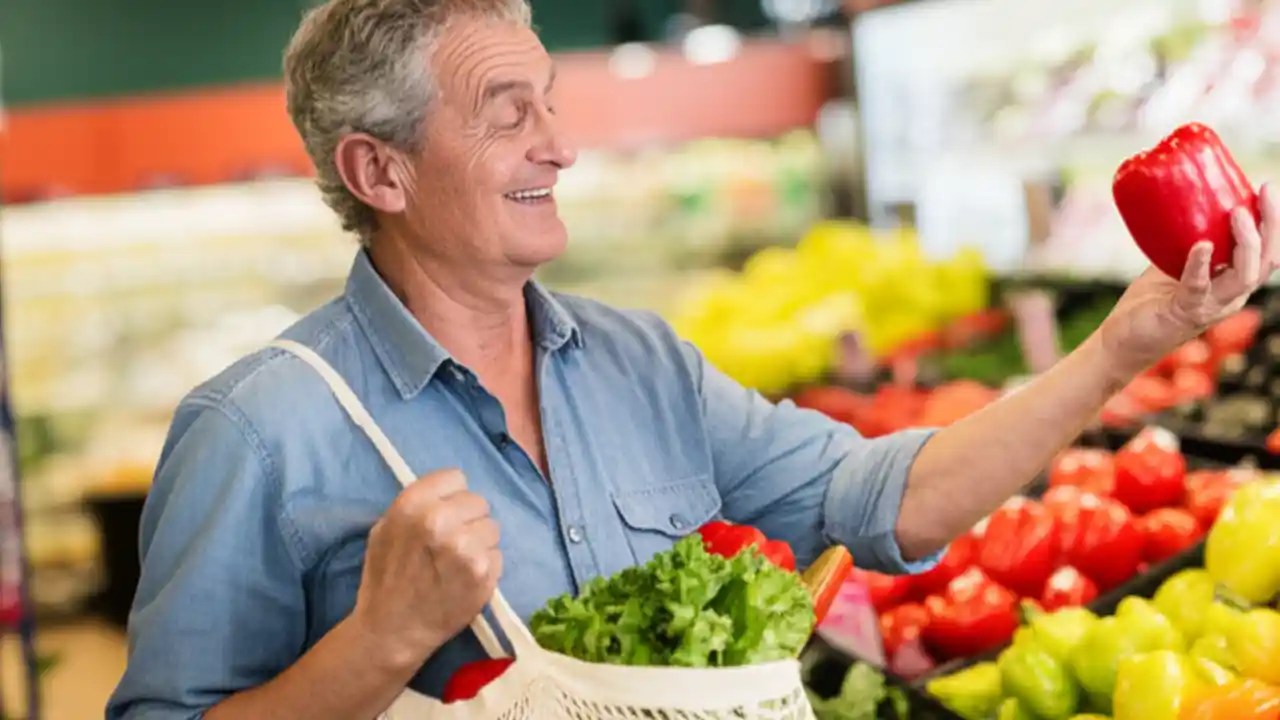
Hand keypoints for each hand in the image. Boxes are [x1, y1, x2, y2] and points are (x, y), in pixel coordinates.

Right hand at [350, 469, 501, 669]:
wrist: (393, 631)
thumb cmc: (386, 579)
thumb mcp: (386, 530)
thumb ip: (416, 506)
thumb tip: (448, 493)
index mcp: (413, 506)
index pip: (455, 478)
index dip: (451, 497)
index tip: (445, 513)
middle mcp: (441, 521)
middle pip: (478, 501)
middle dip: (468, 519)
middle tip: (452, 543)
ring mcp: (466, 547)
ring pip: (492, 527)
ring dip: (480, 542)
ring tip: (459, 562)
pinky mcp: (485, 573)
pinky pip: (498, 554)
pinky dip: (486, 565)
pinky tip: (466, 579)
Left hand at [1098, 183, 1279, 379]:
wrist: (1122, 340)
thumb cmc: (1150, 302)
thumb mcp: (1173, 265)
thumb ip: (1185, 242)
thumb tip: (1183, 204)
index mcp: (1233, 284)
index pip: (1266, 253)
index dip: (1273, 222)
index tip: (1264, 188)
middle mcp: (1231, 297)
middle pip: (1267, 261)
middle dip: (1271, 224)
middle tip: (1265, 190)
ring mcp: (1211, 307)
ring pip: (1245, 276)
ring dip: (1245, 242)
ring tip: (1237, 212)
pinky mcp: (1185, 313)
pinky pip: (1198, 288)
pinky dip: (1201, 265)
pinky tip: (1202, 245)